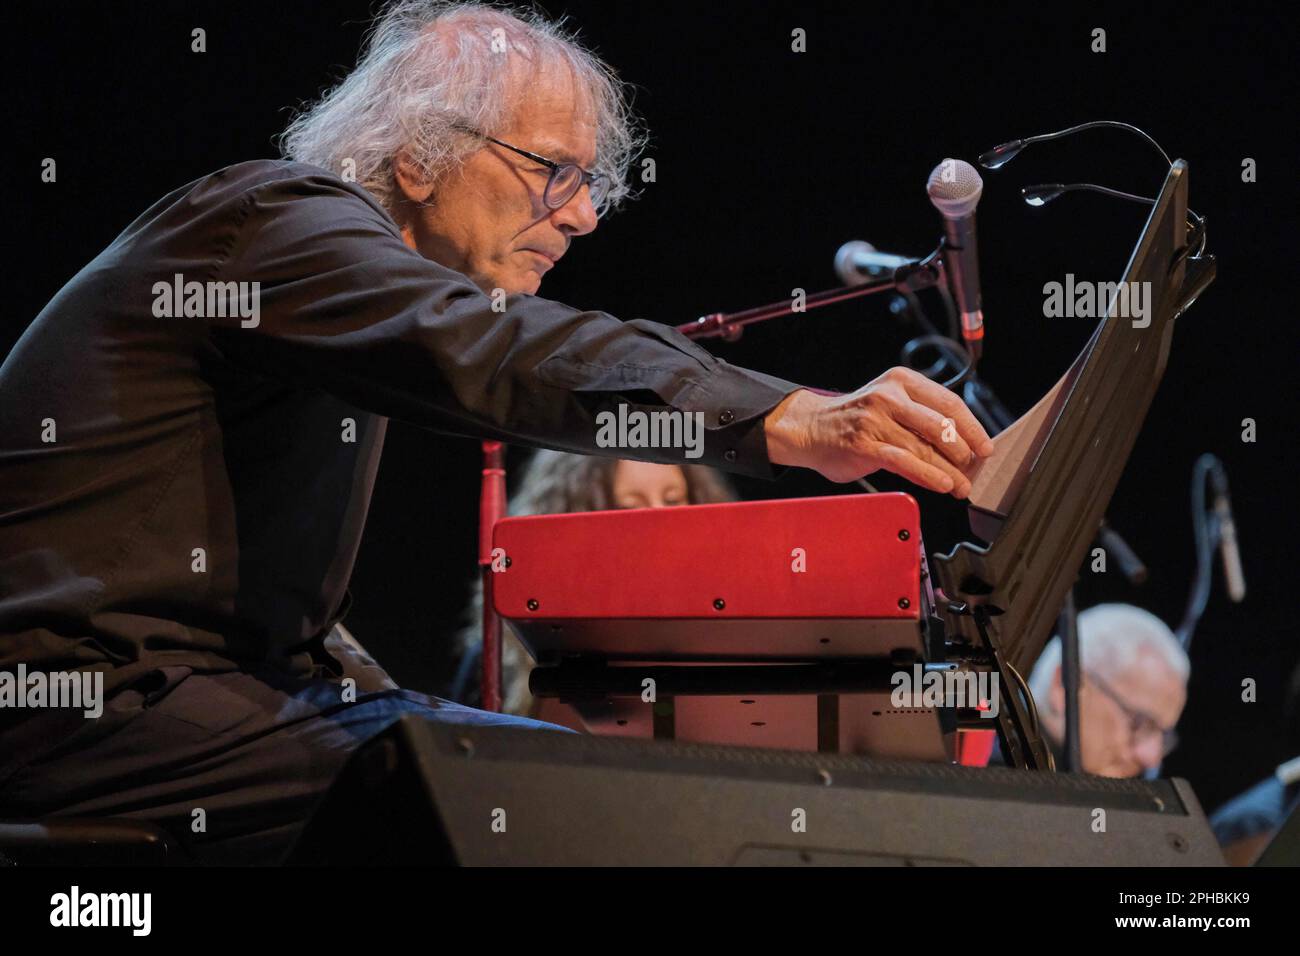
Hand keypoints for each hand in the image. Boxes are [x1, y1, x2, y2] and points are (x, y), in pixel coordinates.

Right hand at [763, 368, 994, 497]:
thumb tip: (961, 447)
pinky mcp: (865, 444)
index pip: (949, 403)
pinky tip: (941, 485)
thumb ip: (920, 419)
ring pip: (925, 448)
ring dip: (949, 471)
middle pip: (941, 426)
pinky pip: (905, 462)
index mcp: (901, 381)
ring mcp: (875, 420)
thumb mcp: (890, 405)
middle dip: (963, 453)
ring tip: (961, 486)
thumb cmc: (854, 420)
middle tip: (973, 471)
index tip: (985, 447)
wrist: (810, 427)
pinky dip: (928, 475)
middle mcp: (889, 396)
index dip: (973, 428)